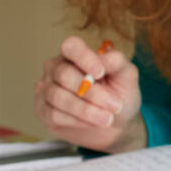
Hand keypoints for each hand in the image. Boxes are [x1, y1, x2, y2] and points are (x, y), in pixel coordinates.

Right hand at [34, 36, 144, 152]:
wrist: (116, 124)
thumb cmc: (119, 94)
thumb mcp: (126, 75)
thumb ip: (116, 62)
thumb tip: (102, 58)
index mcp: (75, 54)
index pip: (71, 46)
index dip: (84, 58)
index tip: (100, 73)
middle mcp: (56, 68)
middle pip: (64, 74)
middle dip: (92, 92)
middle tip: (115, 105)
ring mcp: (47, 89)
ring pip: (58, 97)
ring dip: (86, 110)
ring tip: (107, 119)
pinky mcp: (43, 110)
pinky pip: (54, 114)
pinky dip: (77, 120)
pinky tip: (92, 123)